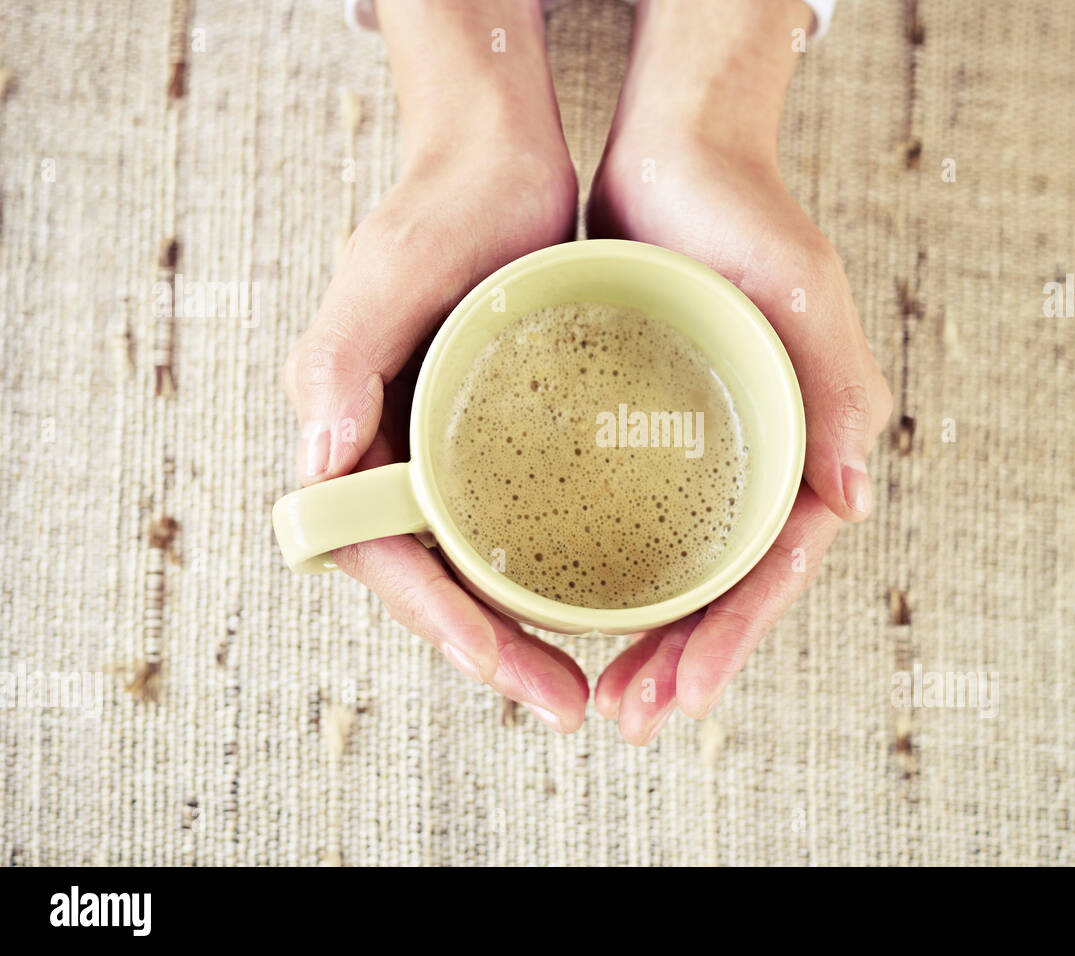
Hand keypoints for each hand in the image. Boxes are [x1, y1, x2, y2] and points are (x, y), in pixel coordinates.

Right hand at [281, 0, 591, 731]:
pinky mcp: (496, 443)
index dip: (435, 617)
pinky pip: (513, 528)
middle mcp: (393, 457)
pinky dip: (547, 576)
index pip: (383, 554)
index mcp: (352, 434)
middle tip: (568, 708)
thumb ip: (338, 360)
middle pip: (435, 581)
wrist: (499, 163)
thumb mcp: (388, 272)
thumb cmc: (440, 210)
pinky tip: (602, 606)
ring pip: (475, 568)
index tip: (496, 666)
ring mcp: (445, 455)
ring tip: (587, 688)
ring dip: (522, 634)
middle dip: (493, 652)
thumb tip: (315, 462)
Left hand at [586, 0, 892, 742]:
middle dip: (685, 661)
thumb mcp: (799, 287)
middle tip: (632, 719)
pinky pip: (643, 523)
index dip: (732, 639)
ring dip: (652, 638)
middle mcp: (764, 460)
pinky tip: (580, 610)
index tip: (684, 697)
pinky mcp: (660, 435)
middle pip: (726, 586)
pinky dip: (619, 577)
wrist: (679, 152)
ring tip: (609, 697)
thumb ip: (839, 388)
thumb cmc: (745, 212)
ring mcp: (712, 453)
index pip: (774, 567)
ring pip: (683, 569)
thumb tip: (856, 500)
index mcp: (807, 444)